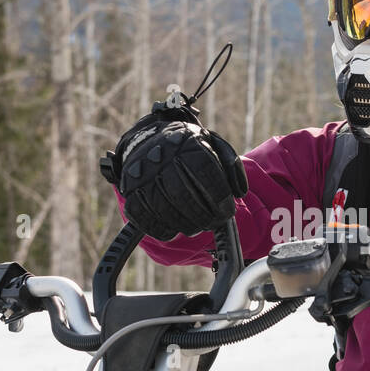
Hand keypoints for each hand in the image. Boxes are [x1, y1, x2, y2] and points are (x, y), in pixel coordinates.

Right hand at [102, 103, 247, 240]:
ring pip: (163, 207)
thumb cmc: (189, 150)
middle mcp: (161, 156)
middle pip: (182, 193)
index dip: (218, 196)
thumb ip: (231, 165)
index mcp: (186, 143)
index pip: (204, 171)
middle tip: (213, 223)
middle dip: (203, 214)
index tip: (226, 211)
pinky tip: (174, 230)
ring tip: (197, 227)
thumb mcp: (213, 145)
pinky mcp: (129, 191)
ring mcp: (142, 175)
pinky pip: (142, 216)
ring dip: (185, 224)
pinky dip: (161, 228)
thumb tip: (239, 191)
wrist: (150, 140)